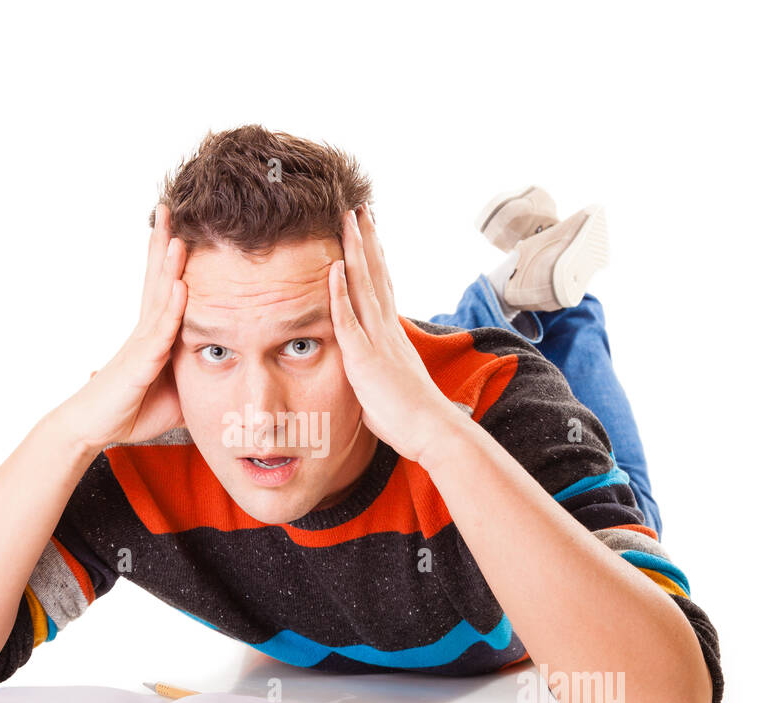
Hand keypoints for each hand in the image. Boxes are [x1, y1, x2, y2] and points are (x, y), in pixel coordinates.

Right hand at [60, 203, 187, 453]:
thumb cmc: (130, 410)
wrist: (92, 429)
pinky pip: (160, 332)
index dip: (170, 257)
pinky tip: (182, 287)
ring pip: (159, 297)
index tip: (179, 226)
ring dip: (168, 266)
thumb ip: (197, 379)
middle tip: (168, 208)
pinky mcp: (139, 363)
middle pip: (156, 278)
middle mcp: (146, 331)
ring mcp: (141, 344)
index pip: (164, 287)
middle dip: (163, 242)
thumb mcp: (176, 394)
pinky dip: (173, 309)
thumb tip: (227, 380)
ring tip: (177, 234)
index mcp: (153, 334)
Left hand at [328, 205, 462, 462]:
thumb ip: (375, 370)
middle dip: (366, 239)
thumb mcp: (388, 385)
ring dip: (354, 250)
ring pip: (364, 286)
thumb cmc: (410, 418)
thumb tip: (366, 371)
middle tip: (359, 207)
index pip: (382, 287)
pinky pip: (350, 320)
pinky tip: (333, 267)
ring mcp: (378, 341)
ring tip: (348, 218)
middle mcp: (387, 330)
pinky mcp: (367, 359)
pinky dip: (340, 292)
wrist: (433, 432)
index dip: (374, 258)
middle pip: (375, 274)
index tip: (369, 231)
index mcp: (392, 336)